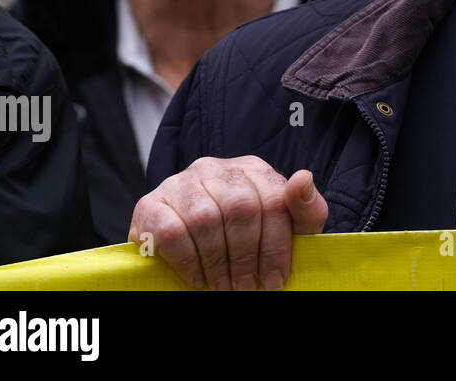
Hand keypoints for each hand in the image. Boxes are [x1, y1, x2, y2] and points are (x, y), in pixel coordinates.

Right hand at [128, 156, 327, 290]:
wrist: (192, 246)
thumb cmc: (248, 237)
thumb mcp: (286, 226)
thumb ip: (305, 208)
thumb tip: (303, 178)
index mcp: (253, 169)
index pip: (272, 199)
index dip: (276, 244)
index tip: (275, 279)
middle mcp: (215, 168)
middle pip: (240, 208)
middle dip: (246, 256)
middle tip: (245, 287)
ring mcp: (181, 182)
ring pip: (205, 218)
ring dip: (216, 261)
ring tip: (222, 286)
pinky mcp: (150, 203)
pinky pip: (169, 230)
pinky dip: (186, 261)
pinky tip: (197, 278)